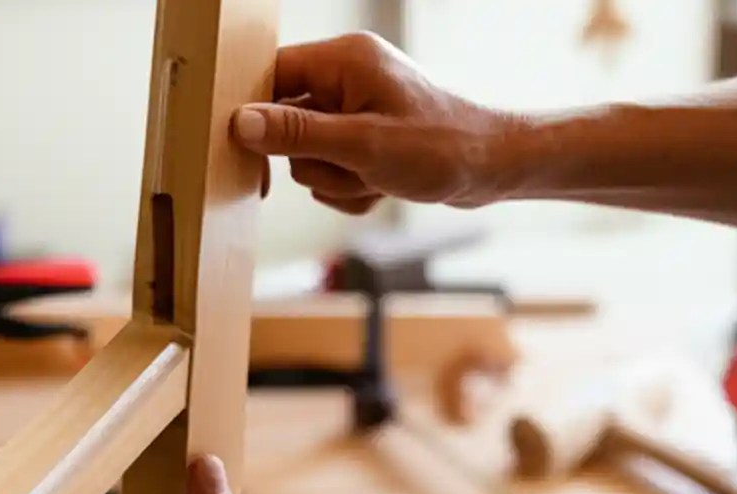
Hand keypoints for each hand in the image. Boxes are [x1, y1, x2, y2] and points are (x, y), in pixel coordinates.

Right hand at [233, 32, 517, 213]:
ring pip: (307, 159)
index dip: (255, 115)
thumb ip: (297, 134)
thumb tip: (241, 124)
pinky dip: (351, 190)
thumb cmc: (442, 148)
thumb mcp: (362, 145)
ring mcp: (356, 112)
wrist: (495, 170)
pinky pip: (331, 174)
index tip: (246, 151)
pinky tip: (382, 187)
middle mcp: (347, 79)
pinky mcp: (365, 141)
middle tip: (353, 167)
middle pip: (286, 125)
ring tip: (377, 178)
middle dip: (315, 160)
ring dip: (337, 180)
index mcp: (344, 60)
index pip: (271, 76)